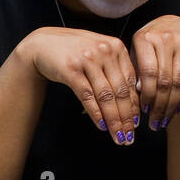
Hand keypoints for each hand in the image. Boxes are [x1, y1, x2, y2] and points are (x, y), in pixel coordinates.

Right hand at [19, 27, 139, 145]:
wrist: (43, 43)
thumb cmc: (74, 51)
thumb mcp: (100, 53)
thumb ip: (116, 69)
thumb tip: (132, 99)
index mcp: (117, 47)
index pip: (131, 80)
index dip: (135, 104)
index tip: (136, 122)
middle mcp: (105, 51)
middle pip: (120, 90)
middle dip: (126, 117)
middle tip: (130, 136)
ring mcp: (88, 59)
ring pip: (106, 96)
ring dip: (113, 119)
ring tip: (118, 135)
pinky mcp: (71, 69)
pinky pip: (87, 95)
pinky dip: (96, 113)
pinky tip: (102, 125)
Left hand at [131, 14, 179, 129]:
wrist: (172, 23)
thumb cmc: (149, 43)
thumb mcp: (136, 52)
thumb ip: (135, 72)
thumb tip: (139, 97)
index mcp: (145, 38)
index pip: (148, 72)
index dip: (147, 95)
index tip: (144, 111)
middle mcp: (166, 38)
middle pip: (164, 80)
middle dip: (159, 105)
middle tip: (154, 123)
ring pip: (179, 81)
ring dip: (171, 105)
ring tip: (164, 120)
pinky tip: (176, 109)